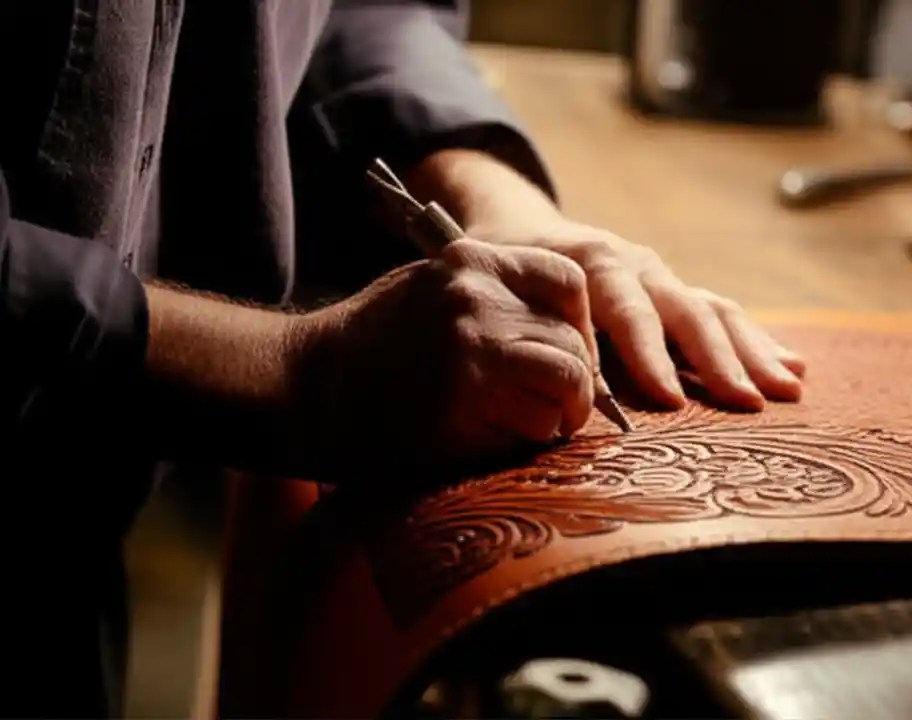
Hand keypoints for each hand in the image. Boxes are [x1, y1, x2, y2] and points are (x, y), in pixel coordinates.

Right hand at [292, 239, 598, 475]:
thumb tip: (570, 330)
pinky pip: (533, 427)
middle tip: (561, 407)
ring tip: (539, 425)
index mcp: (471, 262)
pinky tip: (496, 438)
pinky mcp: (462, 408)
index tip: (572, 354)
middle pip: (572, 344)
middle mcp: (476, 301)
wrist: (305, 385)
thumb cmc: (374, 342)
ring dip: (562, 415)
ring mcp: (470, 354)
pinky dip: (528, 440)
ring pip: (566, 384)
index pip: (570, 280)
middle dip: (578, 384)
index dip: (581, 326)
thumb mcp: (432, 286)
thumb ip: (496, 294)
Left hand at [468, 219, 805, 411]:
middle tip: (747, 403)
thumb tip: (551, 388)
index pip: (627, 311)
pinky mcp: (679, 294)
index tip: (668, 399)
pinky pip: (726, 315)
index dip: (647, 355)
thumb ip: (531, 330)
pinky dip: (759, 343)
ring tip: (788, 390)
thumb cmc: (505, 275)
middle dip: (719, 360)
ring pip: (717, 312)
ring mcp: (665, 279)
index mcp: (594, 263)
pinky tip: (794, 368)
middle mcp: (639, 266)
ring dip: (754, 353)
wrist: (521, 229)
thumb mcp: (503, 292)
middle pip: (688, 311)